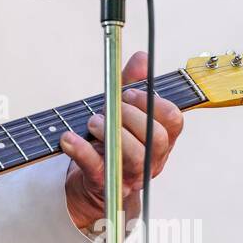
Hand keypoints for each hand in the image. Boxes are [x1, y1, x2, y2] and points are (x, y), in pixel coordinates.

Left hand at [58, 52, 184, 231]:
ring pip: (134, 157)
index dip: (153, 103)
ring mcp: (130, 175)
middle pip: (157, 138)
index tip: (129, 93)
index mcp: (160, 140)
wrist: (91, 183)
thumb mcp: (122, 110)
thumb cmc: (111, 143)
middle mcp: (151, 160)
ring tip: (92, 121)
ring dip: (111, 132)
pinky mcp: (105, 184)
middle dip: (132, 116)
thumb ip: (133, 83)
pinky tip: (68, 138)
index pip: (174, 121)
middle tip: (110, 107)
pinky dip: (81, 151)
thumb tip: (142, 58)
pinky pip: (97, 168)